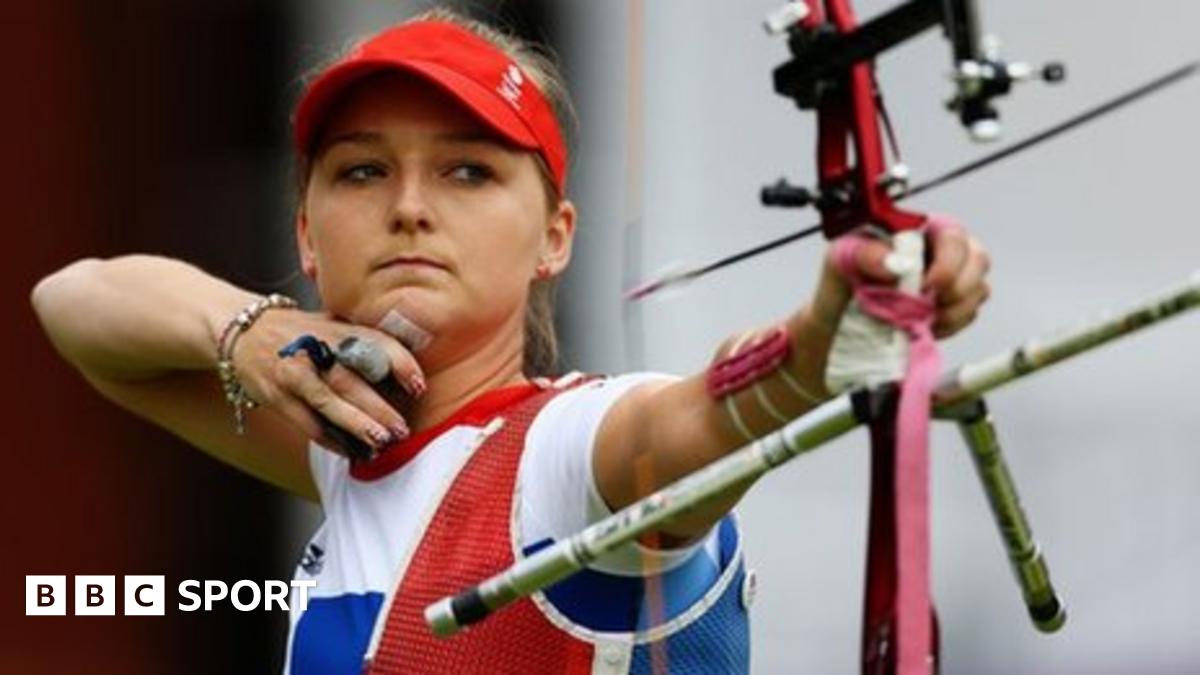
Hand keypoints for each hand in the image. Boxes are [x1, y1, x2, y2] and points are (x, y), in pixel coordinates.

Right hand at [230, 308, 425, 458]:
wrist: (243, 333)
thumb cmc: (300, 332)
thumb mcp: (332, 323)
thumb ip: (364, 337)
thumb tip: (416, 349)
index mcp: (335, 329)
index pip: (373, 342)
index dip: (399, 363)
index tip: (418, 385)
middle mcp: (314, 350)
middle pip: (350, 380)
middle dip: (379, 407)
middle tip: (402, 428)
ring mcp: (293, 374)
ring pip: (328, 403)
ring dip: (356, 425)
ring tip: (381, 441)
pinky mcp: (276, 397)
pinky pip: (307, 423)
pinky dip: (330, 439)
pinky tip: (351, 451)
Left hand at [811, 223, 991, 338]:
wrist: (837, 321)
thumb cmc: (841, 281)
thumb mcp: (841, 259)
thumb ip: (866, 253)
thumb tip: (895, 262)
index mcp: (917, 230)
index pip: (953, 235)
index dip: (950, 261)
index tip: (929, 285)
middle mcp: (939, 250)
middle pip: (978, 260)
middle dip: (959, 287)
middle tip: (929, 305)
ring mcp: (950, 279)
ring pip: (979, 290)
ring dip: (954, 310)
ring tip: (922, 318)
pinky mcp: (952, 306)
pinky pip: (969, 315)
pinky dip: (951, 325)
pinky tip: (925, 326)